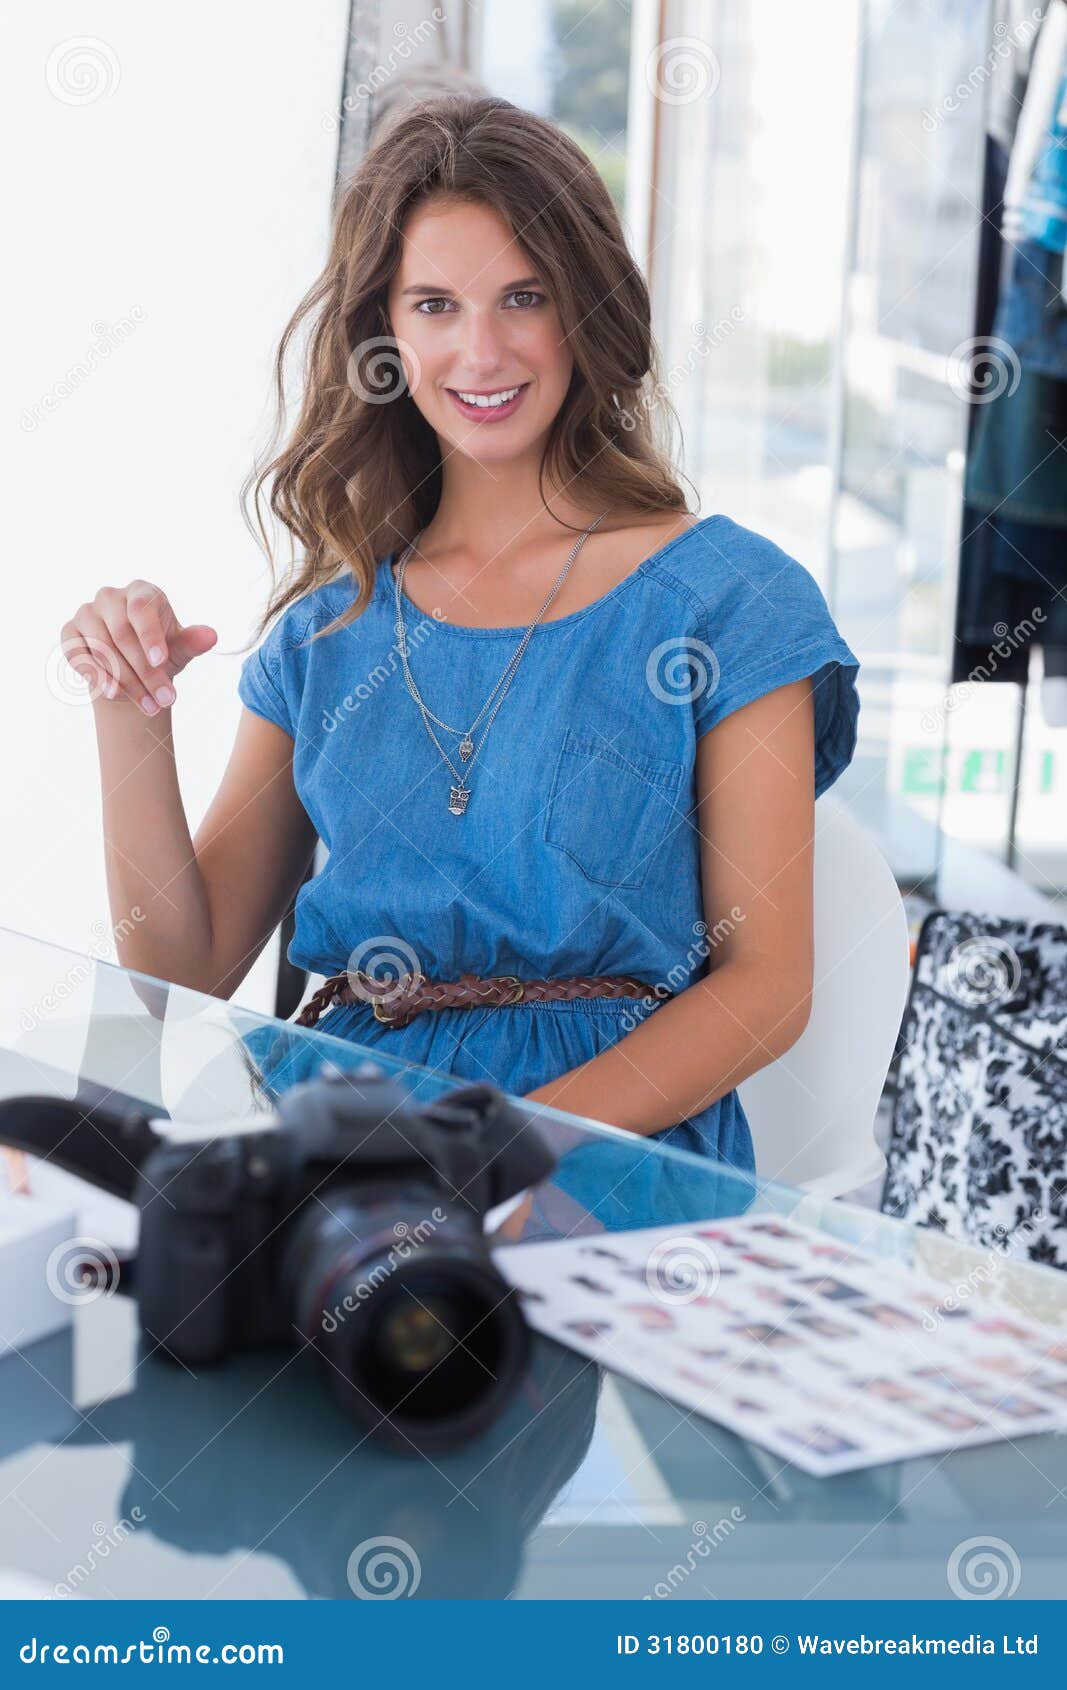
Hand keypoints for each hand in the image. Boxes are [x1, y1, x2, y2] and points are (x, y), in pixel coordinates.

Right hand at [60, 580, 217, 715]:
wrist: (131, 670)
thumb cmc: (160, 653)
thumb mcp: (179, 649)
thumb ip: (193, 642)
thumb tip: (211, 636)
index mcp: (141, 592)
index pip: (141, 608)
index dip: (149, 635)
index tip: (161, 662)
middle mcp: (110, 597)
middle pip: (121, 633)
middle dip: (144, 671)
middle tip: (165, 700)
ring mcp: (86, 613)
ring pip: (101, 647)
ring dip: (125, 680)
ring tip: (149, 705)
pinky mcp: (70, 632)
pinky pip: (76, 653)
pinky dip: (95, 675)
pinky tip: (113, 693)